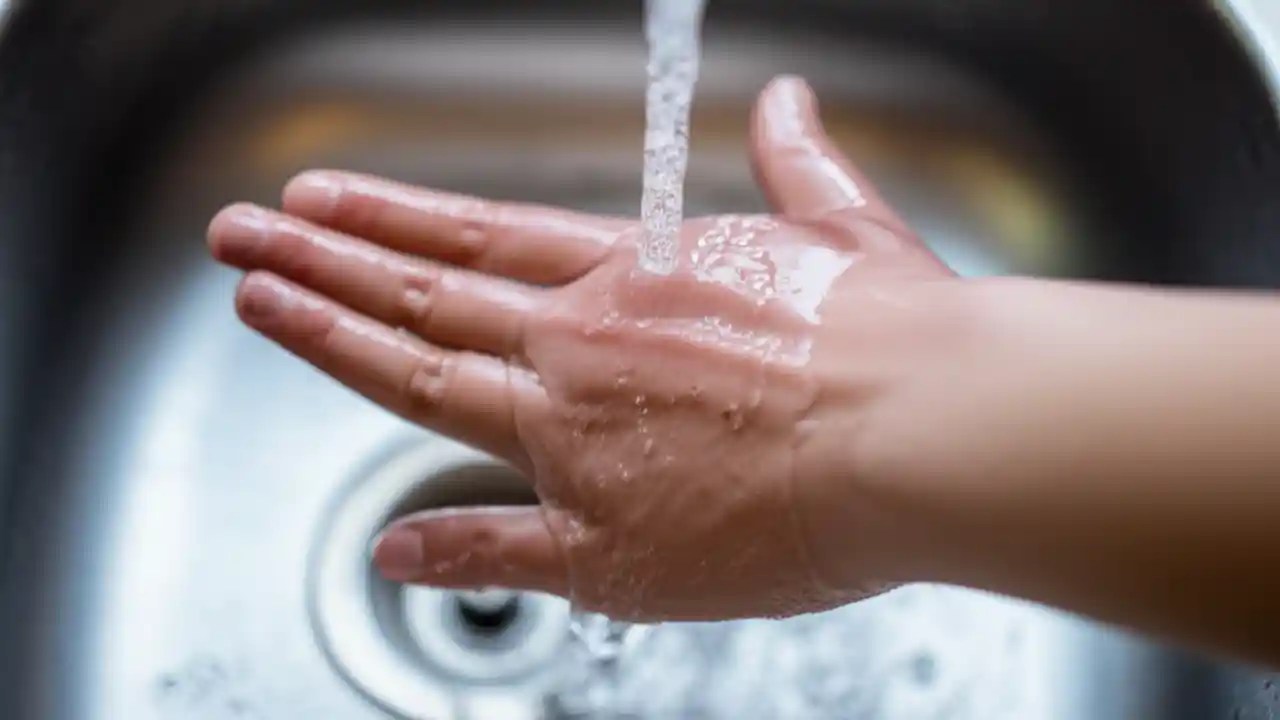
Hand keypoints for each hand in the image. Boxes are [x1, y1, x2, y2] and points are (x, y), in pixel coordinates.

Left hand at [208, 76, 956, 620]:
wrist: (925, 424)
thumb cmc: (895, 332)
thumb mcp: (844, 221)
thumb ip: (799, 163)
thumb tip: (791, 104)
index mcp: (636, 276)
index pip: (477, 236)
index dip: (390, 218)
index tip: (324, 203)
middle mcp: (584, 346)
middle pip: (422, 295)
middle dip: (319, 262)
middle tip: (242, 237)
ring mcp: (580, 438)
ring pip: (425, 380)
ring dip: (331, 341)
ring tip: (259, 306)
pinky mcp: (610, 537)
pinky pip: (502, 543)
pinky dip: (442, 547)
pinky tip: (389, 549)